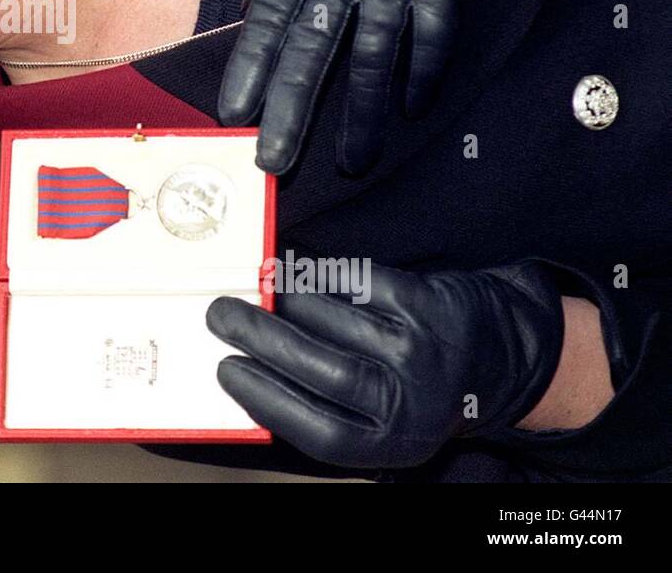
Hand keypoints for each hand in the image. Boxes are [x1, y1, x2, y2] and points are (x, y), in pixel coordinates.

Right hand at [207, 261, 563, 468]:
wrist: (495, 359)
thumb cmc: (415, 394)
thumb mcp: (378, 425)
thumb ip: (321, 411)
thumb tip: (245, 375)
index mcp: (389, 442)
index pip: (317, 428)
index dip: (264, 399)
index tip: (225, 368)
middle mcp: (409, 400)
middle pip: (322, 369)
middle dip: (260, 338)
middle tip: (221, 314)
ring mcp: (420, 347)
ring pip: (332, 318)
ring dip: (283, 299)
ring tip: (258, 289)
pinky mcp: (426, 301)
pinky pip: (355, 281)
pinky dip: (318, 274)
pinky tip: (298, 274)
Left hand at [218, 0, 564, 174]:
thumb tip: (263, 7)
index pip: (266, 19)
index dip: (247, 69)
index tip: (230, 113)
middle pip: (310, 51)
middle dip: (290, 112)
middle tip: (273, 162)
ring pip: (372, 57)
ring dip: (360, 116)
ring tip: (351, 161)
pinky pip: (433, 35)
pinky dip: (422, 74)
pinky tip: (412, 107)